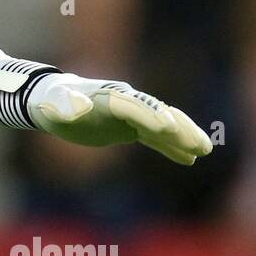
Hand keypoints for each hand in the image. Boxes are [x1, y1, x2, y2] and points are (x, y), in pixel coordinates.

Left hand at [27, 73, 212, 165]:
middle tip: (200, 144)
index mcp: (110, 96)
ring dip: (183, 136)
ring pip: (163, 124)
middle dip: (179, 128)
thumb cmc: (52, 103)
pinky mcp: (130, 127)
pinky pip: (155, 137)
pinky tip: (189, 159)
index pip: (133, 106)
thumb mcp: (55, 106)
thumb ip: (66, 105)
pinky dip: (171, 146)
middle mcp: (126, 102)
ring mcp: (131, 114)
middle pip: (157, 114)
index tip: (167, 128)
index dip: (149, 116)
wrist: (54, 101)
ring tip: (204, 150)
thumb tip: (78, 106)